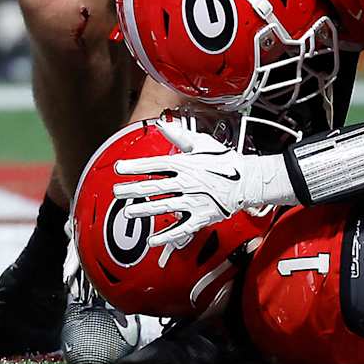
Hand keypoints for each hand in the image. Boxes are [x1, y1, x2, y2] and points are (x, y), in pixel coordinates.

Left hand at [112, 123, 291, 247]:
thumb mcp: (202, 143)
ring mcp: (194, 201)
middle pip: (154, 187)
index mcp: (186, 164)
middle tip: (117, 191)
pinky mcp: (201, 216)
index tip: (120, 168)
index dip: (135, 167)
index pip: (155, 165)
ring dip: (144, 211)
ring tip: (128, 212)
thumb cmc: (223, 160)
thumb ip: (180, 135)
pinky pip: (181, 228)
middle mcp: (187, 183)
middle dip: (132, 190)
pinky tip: (153, 239)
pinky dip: (166, 236)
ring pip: (164, 207)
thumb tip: (163, 124)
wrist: (247, 179)